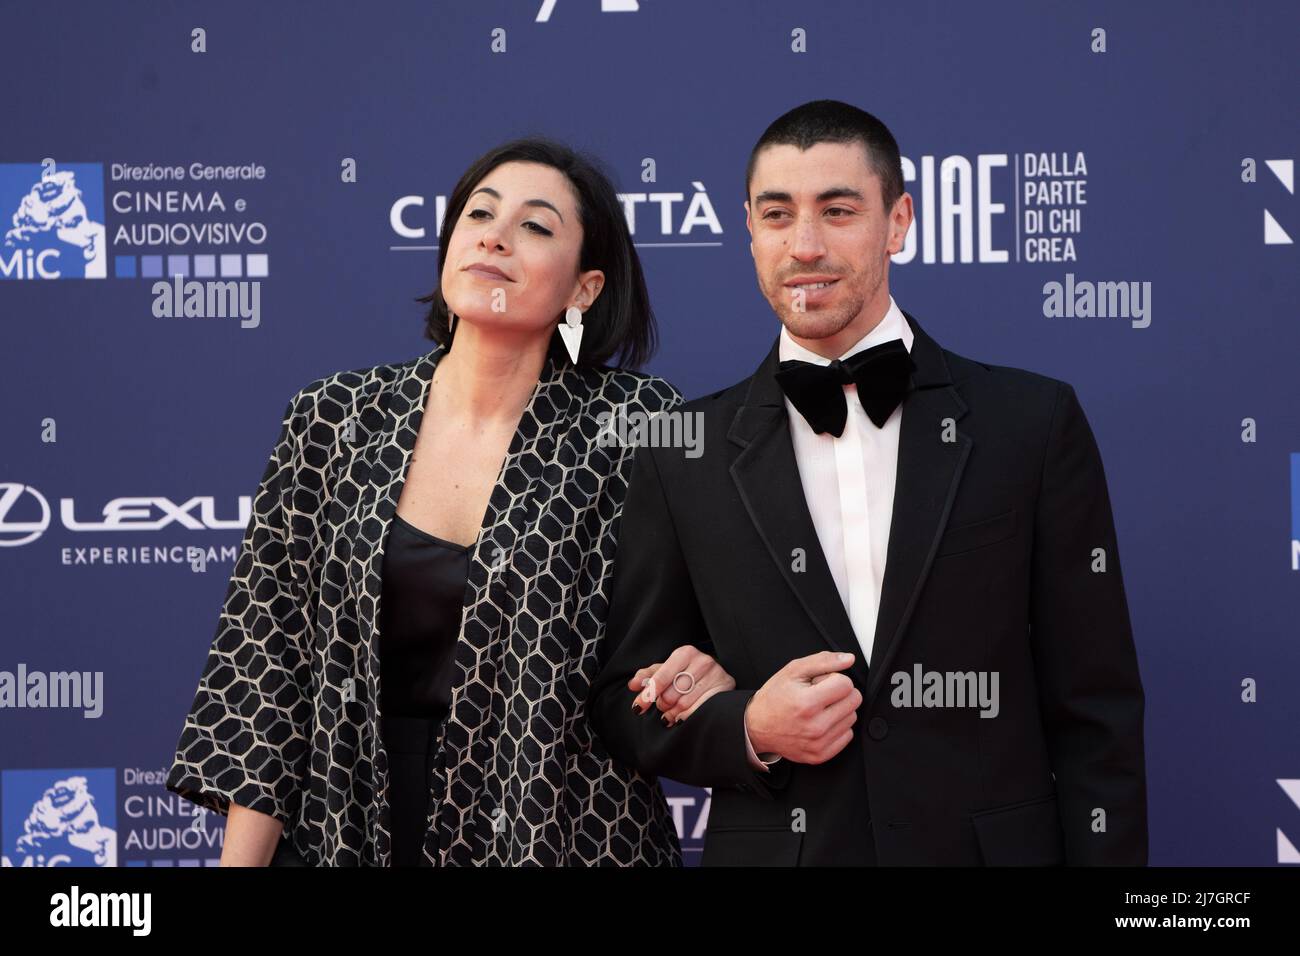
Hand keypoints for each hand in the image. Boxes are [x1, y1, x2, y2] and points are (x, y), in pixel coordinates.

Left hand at [628, 645, 735, 724]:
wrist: (715, 676)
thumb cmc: (686, 673)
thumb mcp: (667, 670)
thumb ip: (648, 676)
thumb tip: (633, 684)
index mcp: (685, 653)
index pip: (661, 677)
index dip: (647, 694)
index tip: (638, 707)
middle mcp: (702, 660)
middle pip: (672, 693)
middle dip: (662, 704)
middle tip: (662, 707)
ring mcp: (716, 673)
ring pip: (684, 703)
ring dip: (673, 713)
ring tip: (671, 714)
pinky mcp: (726, 687)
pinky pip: (700, 709)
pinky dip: (687, 717)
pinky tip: (682, 718)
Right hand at [745, 651, 860, 763]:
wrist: (757, 726)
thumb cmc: (774, 698)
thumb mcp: (793, 671)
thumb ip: (823, 661)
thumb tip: (848, 659)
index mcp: (807, 703)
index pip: (846, 684)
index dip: (834, 678)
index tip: (821, 682)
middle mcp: (815, 726)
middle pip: (854, 700)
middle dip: (840, 692)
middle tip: (820, 695)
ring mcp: (818, 743)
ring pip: (852, 717)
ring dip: (839, 710)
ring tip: (818, 709)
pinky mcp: (820, 755)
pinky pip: (847, 735)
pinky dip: (837, 727)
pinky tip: (821, 722)